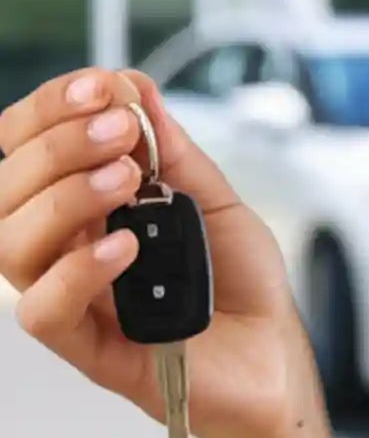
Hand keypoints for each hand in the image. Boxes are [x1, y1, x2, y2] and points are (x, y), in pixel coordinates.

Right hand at [0, 68, 339, 437]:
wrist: (274, 351)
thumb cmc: (240, 281)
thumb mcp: (216, 201)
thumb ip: (174, 153)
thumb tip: (135, 88)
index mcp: (87, 205)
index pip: (28, 148)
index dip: (49, 111)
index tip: (98, 87)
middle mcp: (67, 246)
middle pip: (9, 191)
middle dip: (59, 145)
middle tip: (120, 131)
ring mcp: (75, 295)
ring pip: (12, 245)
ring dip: (64, 197)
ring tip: (125, 178)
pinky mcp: (89, 347)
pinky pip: (45, 310)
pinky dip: (78, 269)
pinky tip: (124, 245)